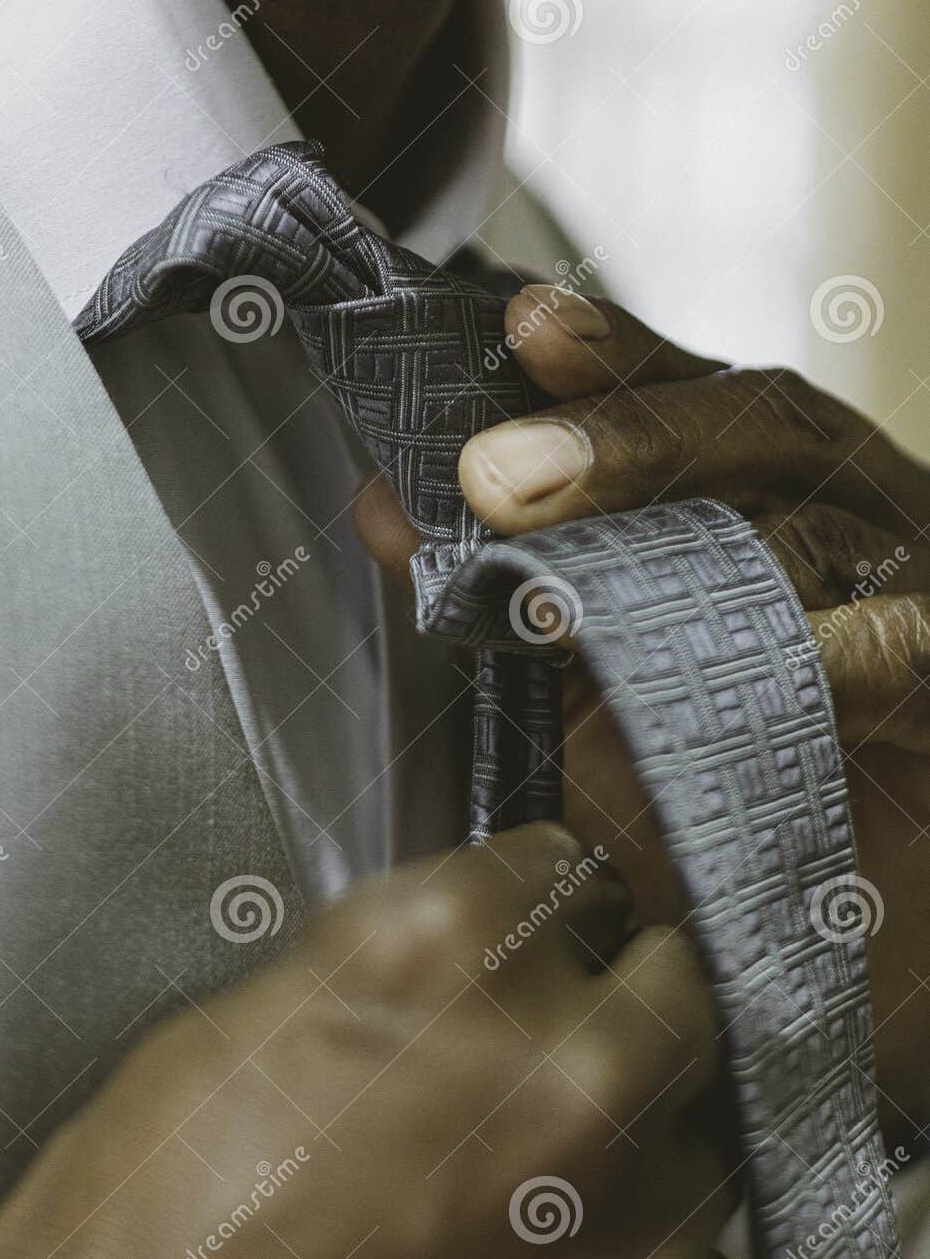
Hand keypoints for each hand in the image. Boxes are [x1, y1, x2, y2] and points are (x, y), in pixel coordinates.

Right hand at [0, 825, 736, 1258]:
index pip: (561, 871)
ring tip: (507, 1221)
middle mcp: (569, 1080)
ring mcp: (634, 1241)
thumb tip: (466, 979)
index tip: (525, 947)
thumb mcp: (229, 1044)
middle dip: (606, 1014)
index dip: (530, 916)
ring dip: (621, 1167)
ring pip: (694, 1150)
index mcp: (448, 959)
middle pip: (670, 992)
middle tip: (530, 1069)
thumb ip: (389, 984)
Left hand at [355, 287, 929, 1138]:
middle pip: (763, 433)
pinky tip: (786, 659)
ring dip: (706, 547)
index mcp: (769, 497)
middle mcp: (853, 518)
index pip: (696, 398)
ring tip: (571, 592)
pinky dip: (847, 652)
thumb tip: (382, 507)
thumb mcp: (596, 685)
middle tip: (492, 480)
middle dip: (626, 445)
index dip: (617, 358)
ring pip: (834, 527)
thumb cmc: (718, 790)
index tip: (523, 326)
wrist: (844, 932)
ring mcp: (919, 591)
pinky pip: (909, 648)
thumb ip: (512, 592)